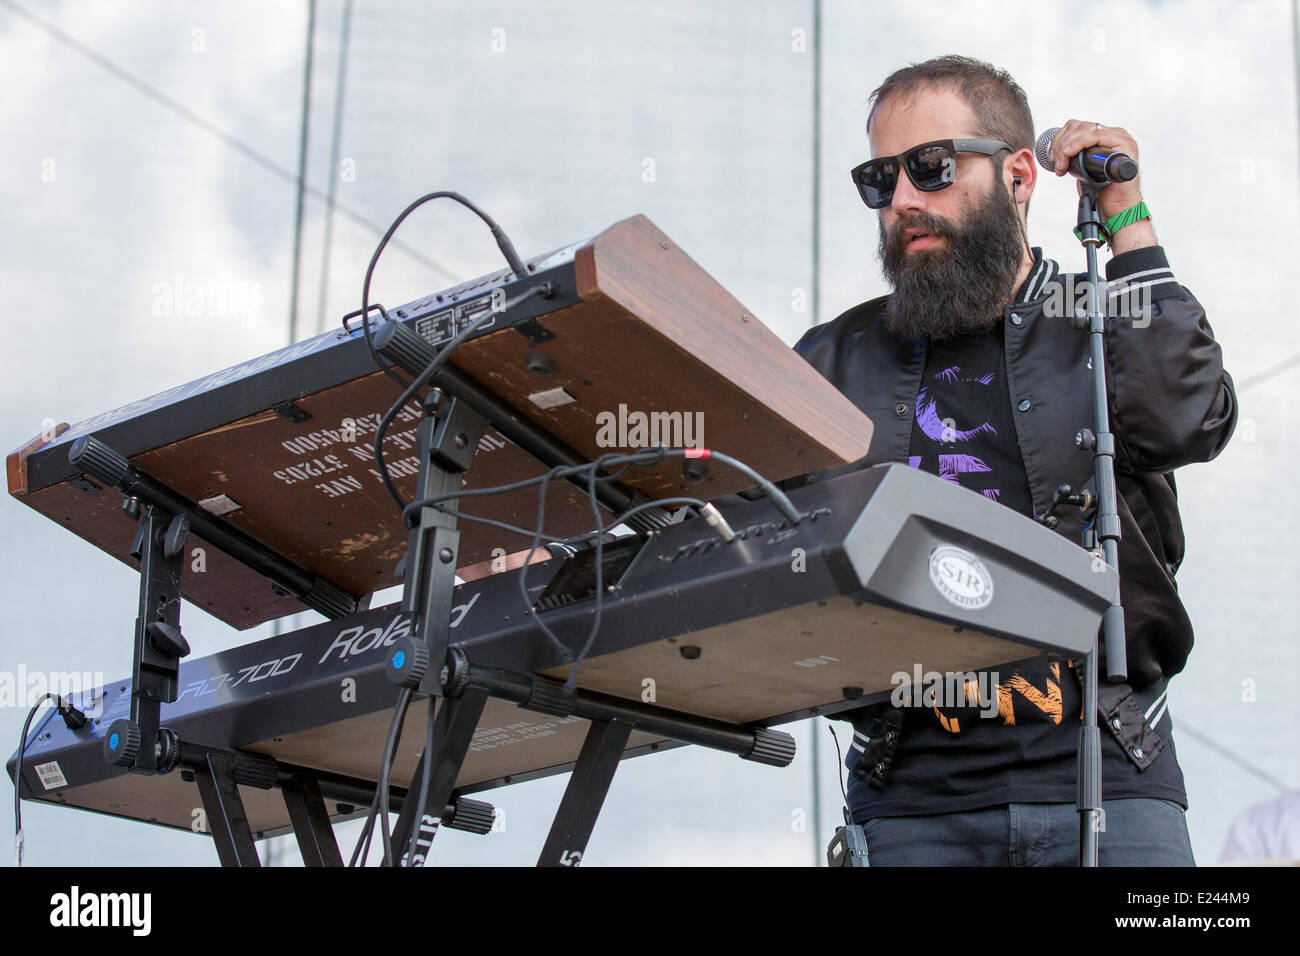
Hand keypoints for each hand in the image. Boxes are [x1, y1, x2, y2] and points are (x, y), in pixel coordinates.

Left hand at [1050, 119, 1153, 251]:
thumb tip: (1057, 151)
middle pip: (1079, 126)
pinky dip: (1078, 143)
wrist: (1117, 208)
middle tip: (1056, 164)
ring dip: (1066, 146)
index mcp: (1104, 137)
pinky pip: (1096, 135)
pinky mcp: (1125, 145)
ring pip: (1085, 130)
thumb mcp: (1083, 169)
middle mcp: (1114, 134)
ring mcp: (1120, 138)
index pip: (1077, 126)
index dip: (1059, 139)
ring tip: (1061, 166)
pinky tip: (1068, 154)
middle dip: (1060, 144)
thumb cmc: (1101, 192)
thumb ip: (1075, 157)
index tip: (1052, 158)